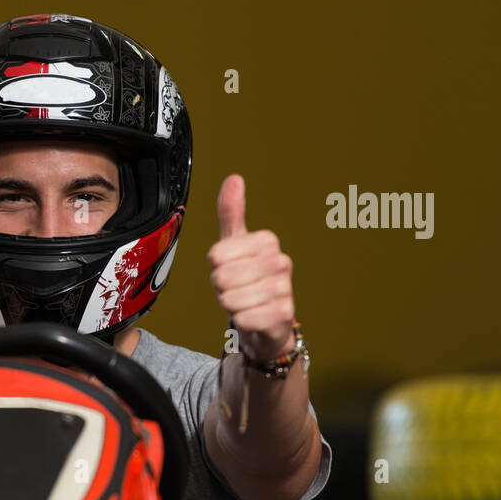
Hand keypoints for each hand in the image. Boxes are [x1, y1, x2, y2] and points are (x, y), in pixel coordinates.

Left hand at [206, 174, 295, 360]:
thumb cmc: (247, 278)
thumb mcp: (235, 244)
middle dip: (222, 288)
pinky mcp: (283, 314)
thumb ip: (231, 213)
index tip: (232, 267)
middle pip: (221, 277)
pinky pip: (243, 318)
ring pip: (230, 299)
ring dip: (231, 305)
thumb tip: (234, 178)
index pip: (216, 255)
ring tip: (245, 301)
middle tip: (236, 287)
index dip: (216, 267)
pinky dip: (241, 321)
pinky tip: (254, 316)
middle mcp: (280, 261)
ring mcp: (284, 288)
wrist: (267, 318)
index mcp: (267, 241)